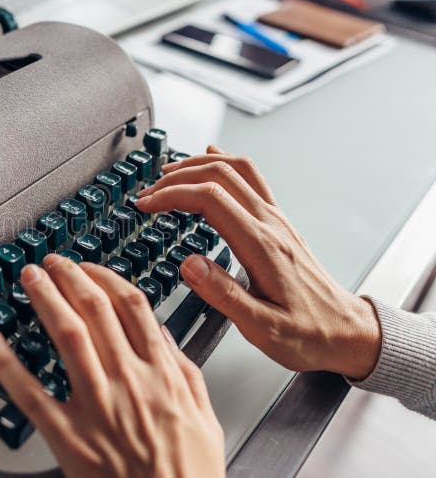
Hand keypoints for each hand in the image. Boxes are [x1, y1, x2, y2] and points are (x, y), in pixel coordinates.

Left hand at [0, 255, 224, 477]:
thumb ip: (187, 373)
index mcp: (162, 375)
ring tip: (30, 278)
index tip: (89, 267)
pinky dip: (5, 361)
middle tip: (53, 261)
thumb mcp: (205, 419)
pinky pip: (30, 392)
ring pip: (67, 336)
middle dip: (71, 277)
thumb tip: (165, 338)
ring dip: (45, 299)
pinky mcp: (68, 436)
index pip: (131, 307)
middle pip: (95, 310)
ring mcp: (97, 406)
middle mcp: (129, 382)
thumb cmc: (187, 476)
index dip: (105, 278)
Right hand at [136, 145, 380, 379]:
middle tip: (149, 193)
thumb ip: (223, 295)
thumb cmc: (307, 333)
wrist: (347, 332)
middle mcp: (270, 225)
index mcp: (261, 247)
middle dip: (177, 177)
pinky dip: (224, 164)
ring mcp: (276, 220)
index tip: (146, 205)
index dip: (172, 195)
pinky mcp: (278, 223)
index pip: (210, 199)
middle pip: (220, 174)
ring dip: (198, 165)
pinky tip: (211, 160)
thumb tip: (189, 265)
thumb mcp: (262, 328)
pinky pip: (251, 178)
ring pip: (236, 169)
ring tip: (168, 174)